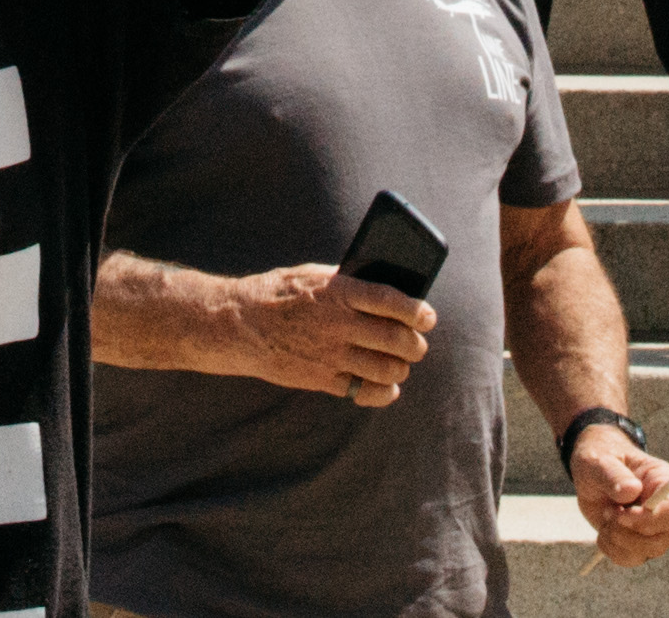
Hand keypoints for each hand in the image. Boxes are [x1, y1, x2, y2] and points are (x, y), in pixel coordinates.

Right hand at [218, 262, 436, 403]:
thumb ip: (348, 282)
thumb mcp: (313, 275)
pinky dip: (383, 392)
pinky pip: (364, 392)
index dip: (417, 310)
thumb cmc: (280, 293)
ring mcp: (330, 355)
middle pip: (395, 339)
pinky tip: (386, 386)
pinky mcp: (322, 379)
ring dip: (401, 368)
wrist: (240, 325)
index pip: (390, 301)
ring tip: (400, 362)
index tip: (428, 316)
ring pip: (386, 369)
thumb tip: (386, 290)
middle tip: (415, 342)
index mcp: (338, 292)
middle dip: (414, 344)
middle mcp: (337, 324)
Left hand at [569, 421, 668, 563]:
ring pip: (649, 551)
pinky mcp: (639, 542)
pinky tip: (604, 531)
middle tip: (608, 512)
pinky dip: (612, 549)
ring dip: (620, 541)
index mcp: (663, 482)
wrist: (592, 474)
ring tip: (605, 518)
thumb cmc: (600, 460)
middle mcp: (664, 508)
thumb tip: (632, 490)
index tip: (622, 513)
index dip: (651, 518)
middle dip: (630, 532)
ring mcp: (654, 528)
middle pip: (663, 537)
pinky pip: (631, 558)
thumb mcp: (599, 461)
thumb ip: (614, 474)